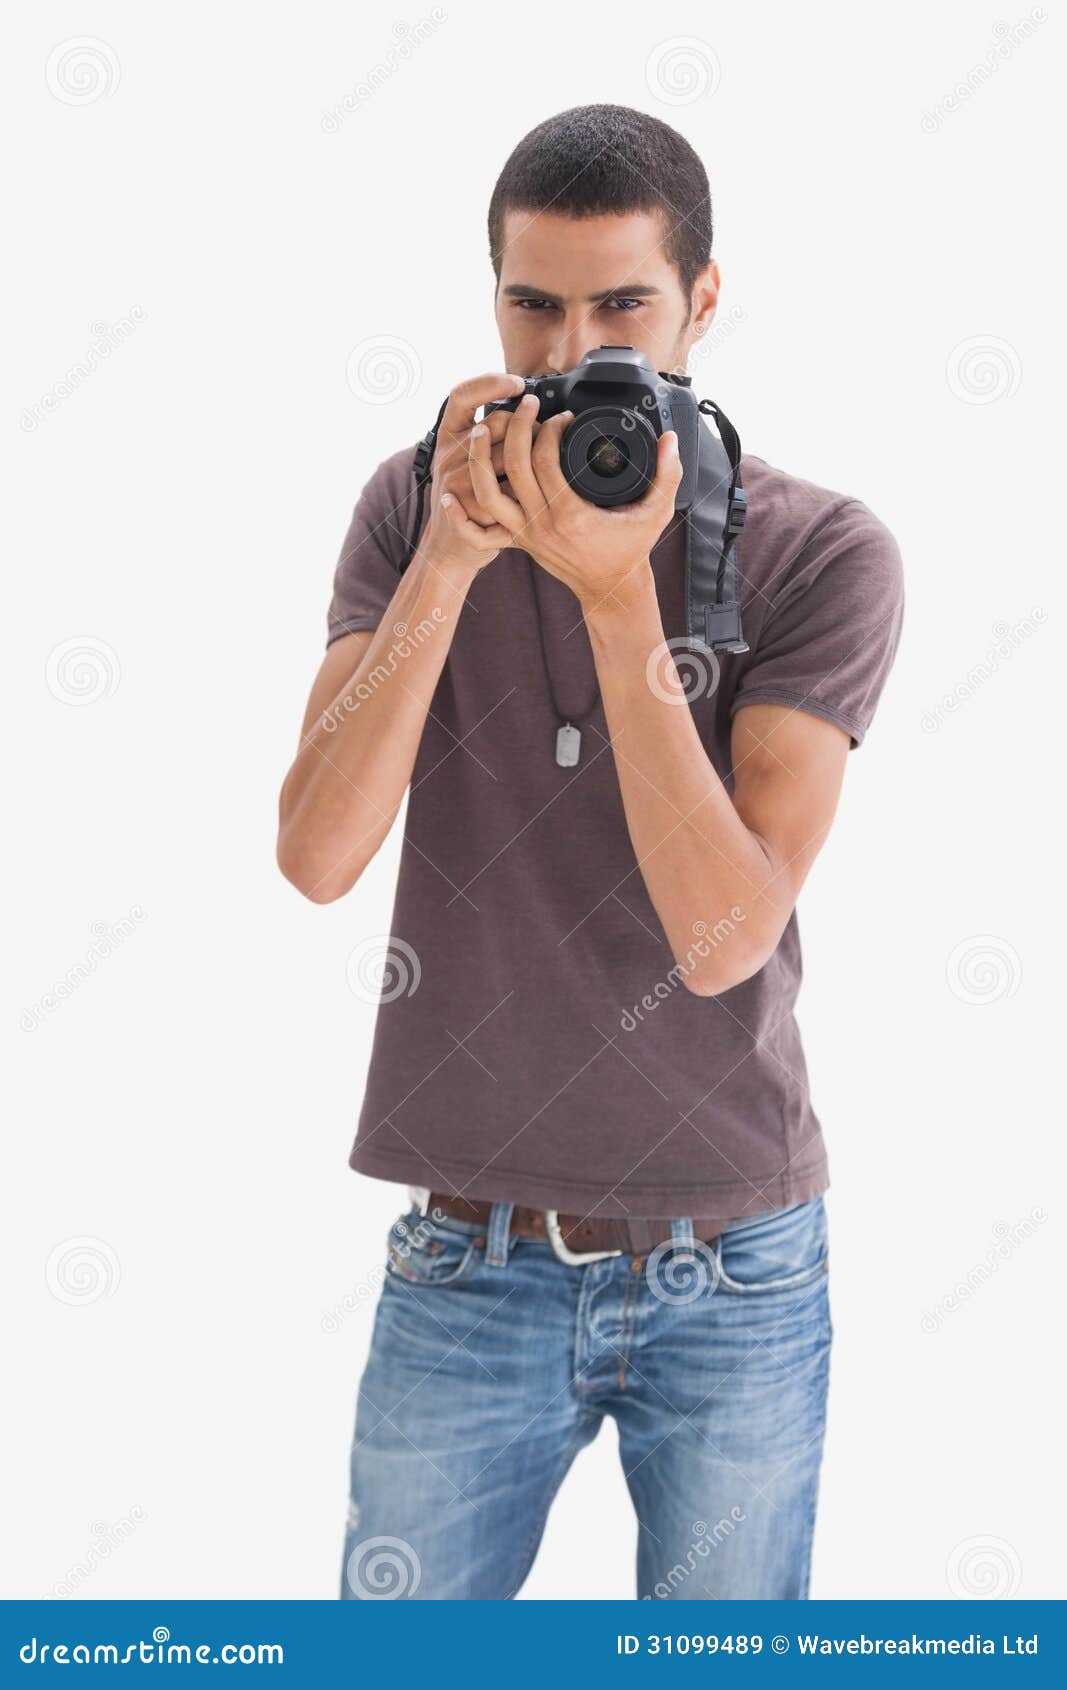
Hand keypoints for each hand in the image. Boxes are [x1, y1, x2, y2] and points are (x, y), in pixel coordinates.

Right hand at [416, 372, 535, 578]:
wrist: (449, 548)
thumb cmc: (468, 501)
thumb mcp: (469, 460)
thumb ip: (490, 436)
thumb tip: (526, 409)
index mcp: (447, 437)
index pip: (461, 396)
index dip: (489, 384)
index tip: (518, 383)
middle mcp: (447, 456)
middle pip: (497, 424)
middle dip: (527, 426)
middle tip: (547, 433)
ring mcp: (455, 484)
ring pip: (507, 457)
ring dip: (533, 459)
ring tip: (546, 465)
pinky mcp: (469, 510)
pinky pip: (509, 491)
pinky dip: (526, 492)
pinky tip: (535, 492)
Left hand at [467, 393, 682, 612]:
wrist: (610, 589)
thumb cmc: (630, 550)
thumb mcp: (656, 512)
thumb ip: (668, 475)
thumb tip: (670, 441)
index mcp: (571, 515)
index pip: (545, 461)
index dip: (550, 430)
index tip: (562, 418)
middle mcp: (542, 525)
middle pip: (513, 467)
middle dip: (518, 428)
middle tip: (528, 405)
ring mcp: (525, 534)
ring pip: (487, 493)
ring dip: (481, 459)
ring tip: (485, 428)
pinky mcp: (517, 541)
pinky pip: (480, 529)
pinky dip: (460, 515)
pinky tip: (449, 494)